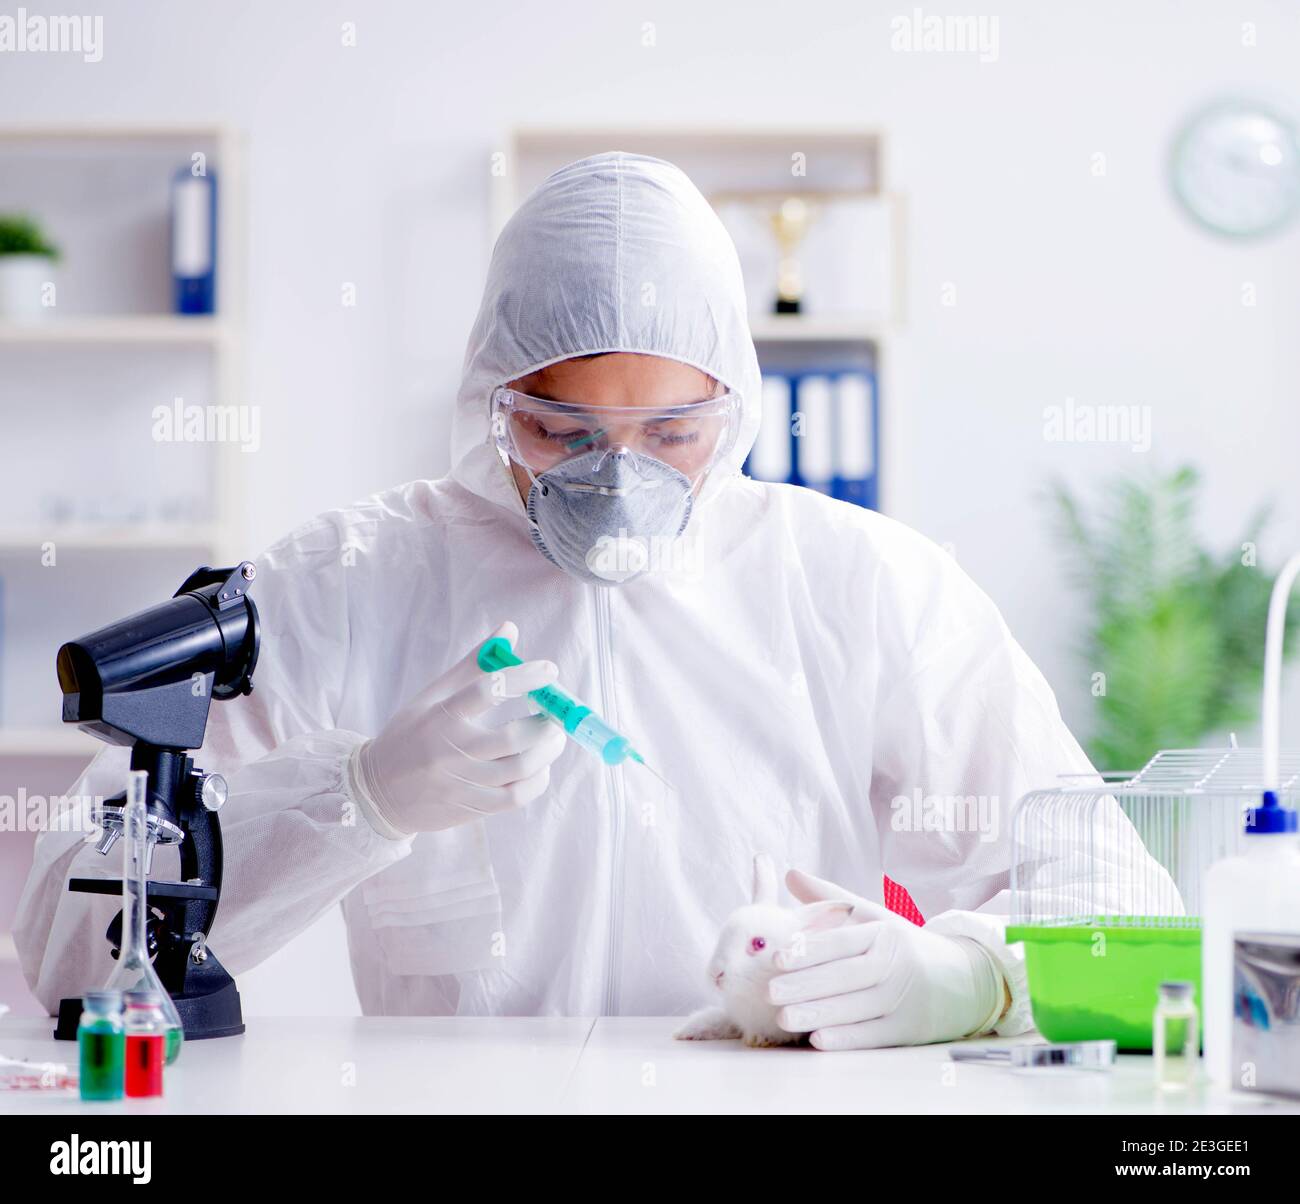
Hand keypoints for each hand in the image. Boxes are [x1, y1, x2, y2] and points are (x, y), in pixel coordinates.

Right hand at [353, 621, 566, 834]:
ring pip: (519, 769)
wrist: (378, 794)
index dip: (522, 677)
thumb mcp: (433, 696)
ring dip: (547, 751)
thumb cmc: (411, 736)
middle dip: (544, 724)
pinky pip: (516, 797)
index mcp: (439, 717)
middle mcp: (449, 752)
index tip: (549, 669)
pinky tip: (540, 767)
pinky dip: (538, 780)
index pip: (486, 691)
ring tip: (554, 737)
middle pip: (511, 739)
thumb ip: (474, 665)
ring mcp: (460, 784)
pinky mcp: (470, 809)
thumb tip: (509, 629)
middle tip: (555, 714)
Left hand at [767, 869, 1004, 1049]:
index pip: (843, 941)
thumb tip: (790, 873)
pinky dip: (847, 1038)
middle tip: (770, 992)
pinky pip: (874, 1035)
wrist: (965, 977)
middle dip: (807, 985)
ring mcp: (905, 999)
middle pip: (848, 976)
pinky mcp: (910, 1029)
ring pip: (858, 1008)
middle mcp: (896, 964)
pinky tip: (819, 1039)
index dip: (810, 950)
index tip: (778, 959)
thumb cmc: (902, 946)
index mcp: (884, 932)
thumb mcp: (874, 917)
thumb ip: (830, 899)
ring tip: (784, 1018)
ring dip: (820, 1014)